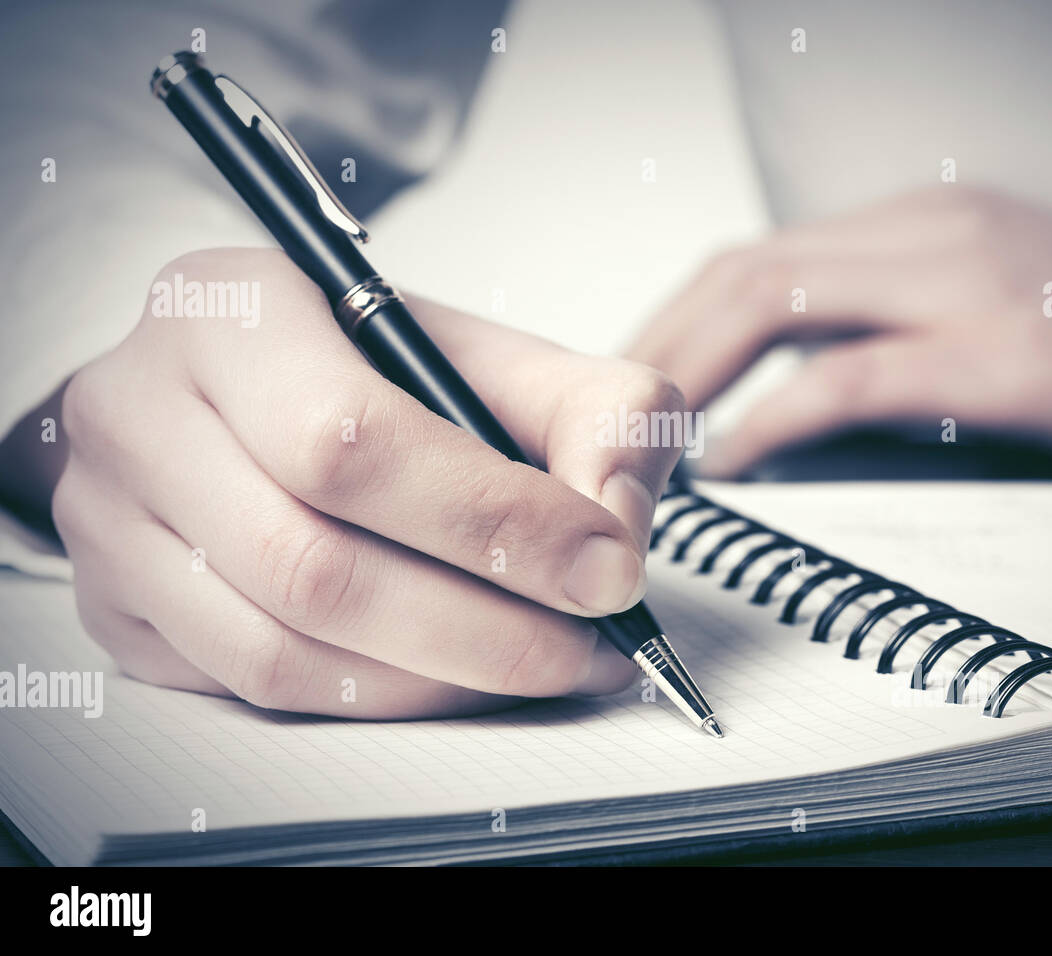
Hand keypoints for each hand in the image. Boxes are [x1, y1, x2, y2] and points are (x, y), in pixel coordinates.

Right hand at [51, 248, 685, 717]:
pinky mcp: (119, 608)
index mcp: (230, 312)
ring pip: (280, 649)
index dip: (489, 522)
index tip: (601, 569)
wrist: (268, 396)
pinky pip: (254, 690)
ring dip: (437, 680)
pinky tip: (454, 676)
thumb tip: (615, 535)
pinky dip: (378, 701)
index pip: (349, 438)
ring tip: (540, 663)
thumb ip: (599, 415)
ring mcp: (107, 520)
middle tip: (586, 643)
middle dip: (481, 626)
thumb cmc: (384, 374)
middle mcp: (141, 410)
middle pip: (311, 562)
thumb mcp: (503, 360)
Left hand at [628, 186, 1051, 476]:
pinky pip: (849, 380)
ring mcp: (966, 288)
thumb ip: (892, 325)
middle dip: (656, 346)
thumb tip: (788, 389)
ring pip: (774, 304)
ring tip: (648, 442)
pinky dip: (771, 422)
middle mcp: (931, 236)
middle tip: (612, 417)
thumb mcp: (988, 302)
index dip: (675, 319)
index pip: (758, 255)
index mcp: (922, 223)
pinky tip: (737, 464)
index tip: (634, 381)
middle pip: (743, 271)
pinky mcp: (1003, 357)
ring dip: (689, 379)